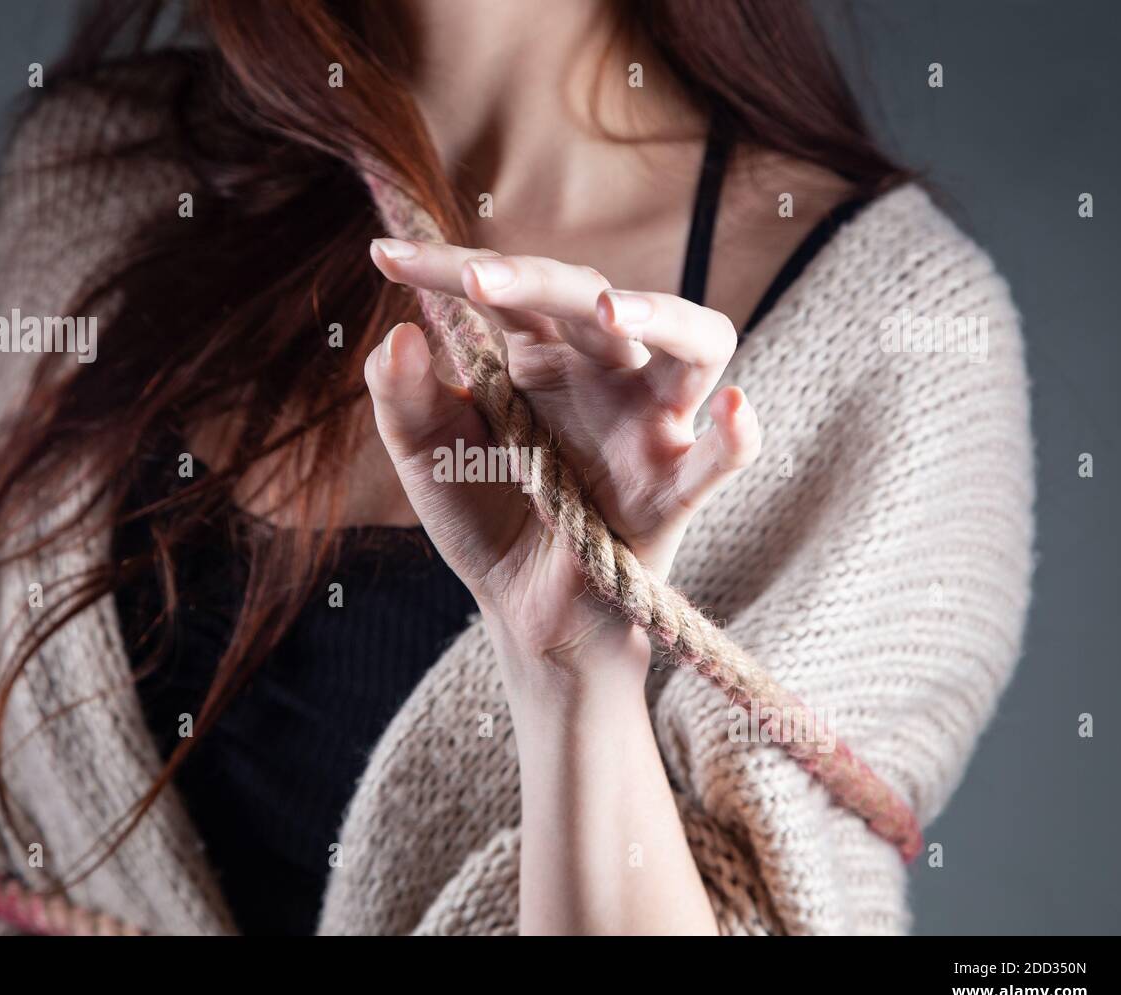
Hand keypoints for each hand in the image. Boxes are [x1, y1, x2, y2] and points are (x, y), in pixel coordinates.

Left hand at [364, 239, 760, 684]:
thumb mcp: (426, 456)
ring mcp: (648, 426)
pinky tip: (730, 409)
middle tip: (477, 280)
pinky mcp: (673, 491)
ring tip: (610, 313)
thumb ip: (403, 397)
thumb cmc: (484, 516)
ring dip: (662, 317)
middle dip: (539, 279)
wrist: (523, 610)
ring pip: (696, 344)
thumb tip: (396, 334)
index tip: (386, 258)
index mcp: (542, 357)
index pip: (510, 290)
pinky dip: (735, 436)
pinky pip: (720, 460)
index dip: (450, 269)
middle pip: (594, 298)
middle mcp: (604, 375)